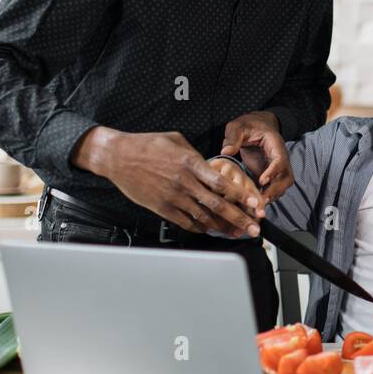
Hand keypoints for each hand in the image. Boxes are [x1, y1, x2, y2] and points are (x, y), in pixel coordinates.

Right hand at [73, 127, 260, 236]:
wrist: (118, 156)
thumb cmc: (147, 144)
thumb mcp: (177, 140)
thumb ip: (196, 156)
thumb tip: (211, 167)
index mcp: (190, 163)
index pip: (222, 183)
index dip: (240, 196)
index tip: (254, 204)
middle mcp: (184, 182)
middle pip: (217, 205)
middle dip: (239, 218)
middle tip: (254, 228)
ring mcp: (173, 197)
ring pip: (204, 218)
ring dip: (223, 228)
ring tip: (238, 233)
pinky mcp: (162, 208)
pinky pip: (186, 222)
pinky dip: (201, 228)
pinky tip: (212, 230)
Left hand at [222, 111, 293, 204]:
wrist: (257, 126)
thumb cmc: (248, 124)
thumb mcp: (238, 126)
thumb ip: (232, 137)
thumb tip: (225, 152)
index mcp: (275, 144)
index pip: (280, 160)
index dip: (273, 171)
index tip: (262, 180)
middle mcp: (280, 158)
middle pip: (286, 177)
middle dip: (275, 190)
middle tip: (261, 201)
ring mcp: (277, 168)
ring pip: (282, 186)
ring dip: (273, 196)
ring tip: (258, 207)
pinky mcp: (270, 175)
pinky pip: (273, 188)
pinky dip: (266, 197)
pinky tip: (254, 205)